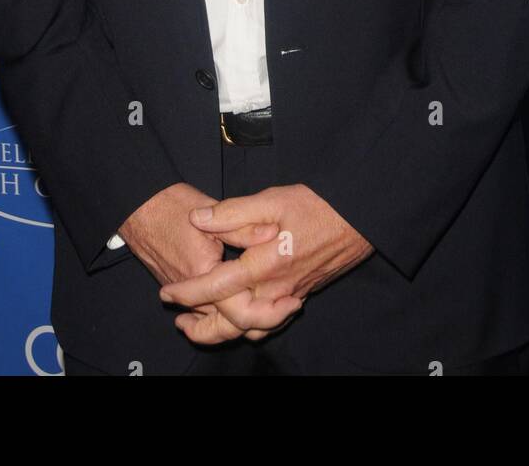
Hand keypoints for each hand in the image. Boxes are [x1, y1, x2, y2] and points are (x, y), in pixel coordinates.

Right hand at [120, 183, 280, 339]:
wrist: (140, 207)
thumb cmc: (172, 205)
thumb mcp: (213, 211)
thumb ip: (242, 227)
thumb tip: (272, 233)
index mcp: (203, 272)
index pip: (240, 307)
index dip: (270, 309)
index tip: (291, 300)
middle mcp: (191, 291)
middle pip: (229, 323)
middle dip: (260, 321)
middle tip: (287, 309)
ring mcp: (183, 293)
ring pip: (216, 321)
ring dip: (243, 319)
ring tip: (273, 310)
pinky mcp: (179, 288)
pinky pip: (205, 311)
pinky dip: (224, 311)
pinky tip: (244, 300)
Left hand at [158, 184, 374, 344]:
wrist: (360, 219)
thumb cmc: (318, 206)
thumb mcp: (273, 199)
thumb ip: (233, 213)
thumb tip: (198, 219)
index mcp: (264, 265)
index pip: (216, 286)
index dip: (188, 292)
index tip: (167, 294)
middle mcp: (276, 289)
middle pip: (232, 322)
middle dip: (202, 326)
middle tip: (179, 319)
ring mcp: (290, 296)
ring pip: (253, 329)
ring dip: (225, 330)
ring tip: (203, 323)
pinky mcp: (302, 294)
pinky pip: (271, 322)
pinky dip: (251, 326)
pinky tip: (242, 314)